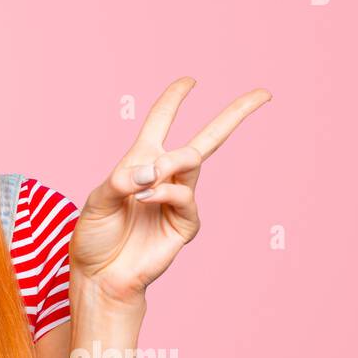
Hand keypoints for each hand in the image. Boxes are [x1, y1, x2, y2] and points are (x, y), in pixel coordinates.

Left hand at [69, 77, 270, 308]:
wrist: (100, 276)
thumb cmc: (95, 236)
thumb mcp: (97, 201)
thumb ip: (121, 180)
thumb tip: (154, 168)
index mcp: (140, 162)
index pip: (160, 122)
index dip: (173, 100)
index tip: (188, 81)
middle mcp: (164, 176)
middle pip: (205, 140)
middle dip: (234, 115)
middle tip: (263, 93)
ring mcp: (178, 200)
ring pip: (192, 163)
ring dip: (174, 162)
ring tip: (151, 175)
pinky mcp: (186, 224)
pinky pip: (184, 197)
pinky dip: (165, 192)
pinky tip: (145, 198)